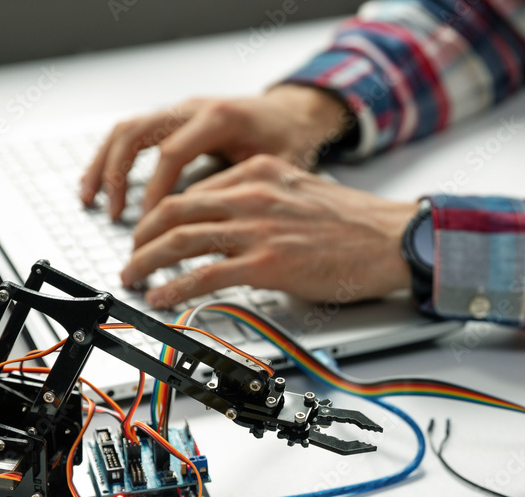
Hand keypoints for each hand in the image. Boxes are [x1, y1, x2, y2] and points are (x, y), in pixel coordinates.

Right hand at [80, 85, 350, 219]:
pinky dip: (113, 158)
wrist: (293, 113)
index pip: (172, 152)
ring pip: (126, 130)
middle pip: (137, 133)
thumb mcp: (278, 167)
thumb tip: (217, 226)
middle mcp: (193, 108)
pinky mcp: (174, 120)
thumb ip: (246, 190)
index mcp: (218, 117)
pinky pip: (133, 134)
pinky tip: (103, 185)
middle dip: (117, 175)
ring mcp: (179, 111)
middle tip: (113, 213)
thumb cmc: (290, 139)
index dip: (156, 190)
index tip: (148, 222)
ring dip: (104, 164)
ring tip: (91, 198)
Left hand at [119, 154, 416, 307]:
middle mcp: (251, 195)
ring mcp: (257, 230)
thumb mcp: (301, 192)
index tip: (155, 232)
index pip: (193, 190)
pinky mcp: (266, 264)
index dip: (163, 214)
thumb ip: (263, 202)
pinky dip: (173, 287)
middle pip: (173, 209)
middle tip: (132, 254)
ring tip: (134, 277)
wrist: (391, 238)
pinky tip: (162, 296)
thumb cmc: (356, 222)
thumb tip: (233, 226)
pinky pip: (203, 275)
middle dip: (142, 235)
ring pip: (179, 240)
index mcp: (258, 173)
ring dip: (146, 261)